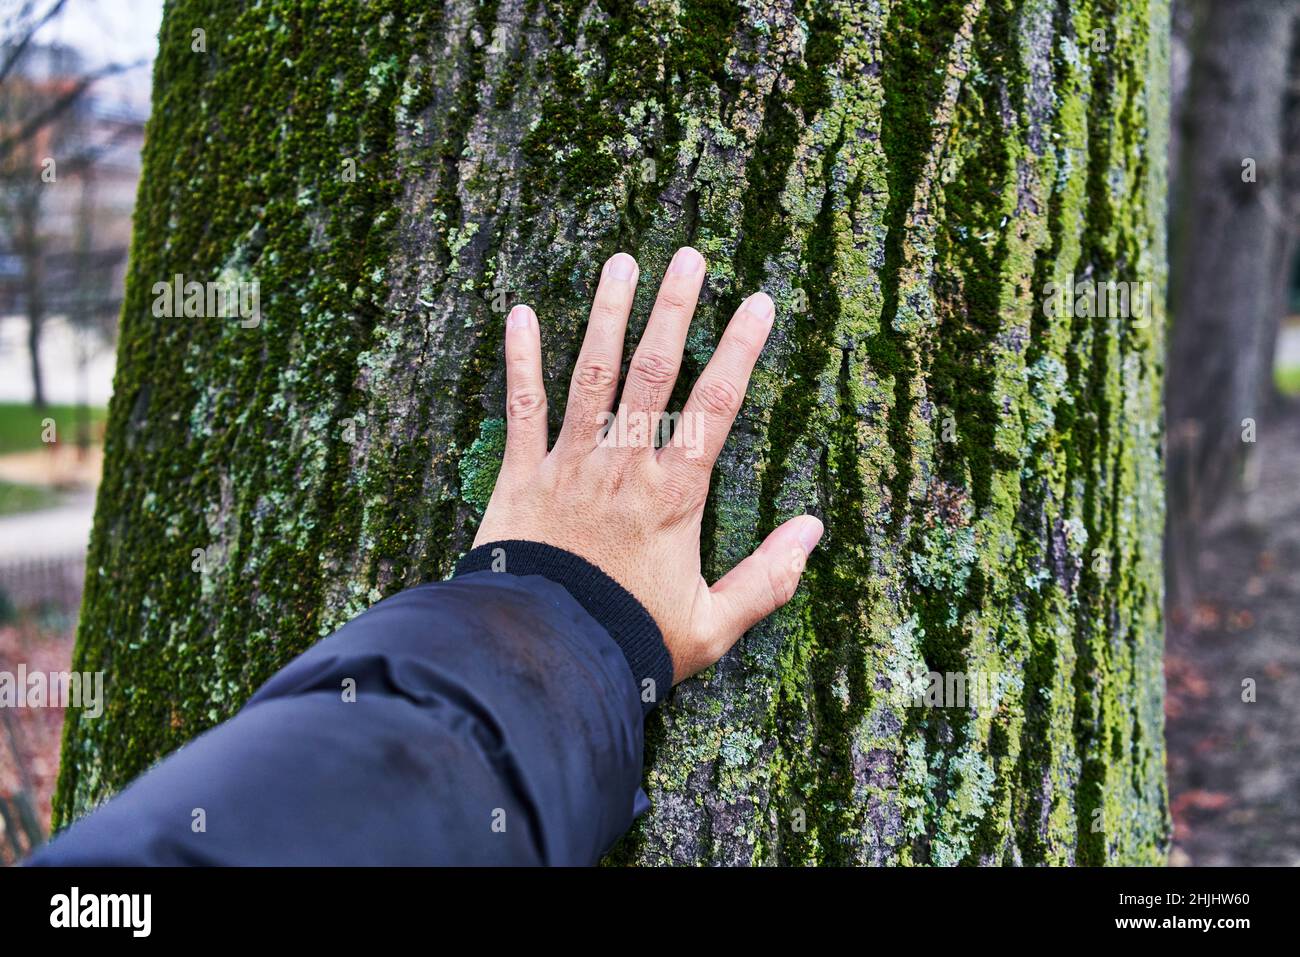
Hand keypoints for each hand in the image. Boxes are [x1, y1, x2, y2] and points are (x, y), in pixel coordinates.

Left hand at [472, 247, 822, 683]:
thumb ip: (768, 578)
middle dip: (674, 308)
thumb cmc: (631, 641)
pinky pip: (521, 407)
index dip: (741, 348)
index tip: (759, 301)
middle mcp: (624, 464)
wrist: (544, 657)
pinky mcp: (521, 476)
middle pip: (653, 369)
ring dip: (607, 314)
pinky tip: (521, 313)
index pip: (716, 403)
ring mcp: (570, 463)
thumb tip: (814, 529)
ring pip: (591, 373)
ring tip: (620, 262)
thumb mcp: (714, 625)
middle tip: (688, 255)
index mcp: (674, 493)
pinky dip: (520, 359)